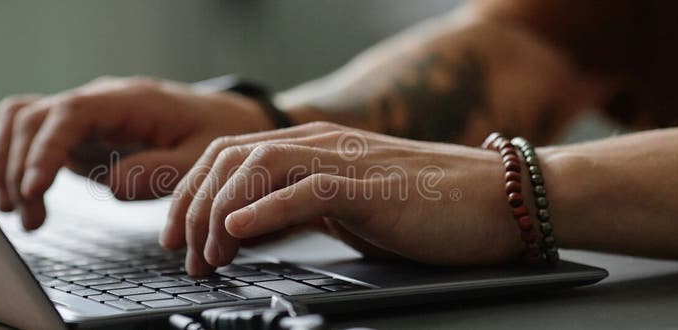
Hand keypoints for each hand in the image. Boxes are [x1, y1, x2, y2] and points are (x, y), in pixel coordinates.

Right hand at [0, 76, 274, 229]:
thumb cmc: (212, 135)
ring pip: (20, 122)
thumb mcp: (200, 159)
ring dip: (6, 165)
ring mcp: (82, 116)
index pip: (70, 114)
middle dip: (20, 169)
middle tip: (28, 217)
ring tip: (13, 211)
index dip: (45, 150)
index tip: (34, 190)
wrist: (221, 120)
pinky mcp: (75, 134)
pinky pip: (28, 134)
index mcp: (128, 101)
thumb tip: (112, 186)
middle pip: (33, 118)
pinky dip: (7, 158)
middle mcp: (97, 101)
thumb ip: (159, 171)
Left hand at [163, 122, 524, 274]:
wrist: (500, 201)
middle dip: (193, 205)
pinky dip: (265, 211)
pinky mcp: (372, 186)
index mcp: (314, 149)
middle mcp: (323, 145)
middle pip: (230, 158)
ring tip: (209, 254)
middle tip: (183, 253)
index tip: (177, 237)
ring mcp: (346, 161)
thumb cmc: (430, 209)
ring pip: (257, 167)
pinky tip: (240, 234)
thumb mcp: (347, 213)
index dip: (193, 194)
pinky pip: (307, 190)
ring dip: (220, 212)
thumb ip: (298, 213)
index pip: (230, 157)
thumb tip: (245, 233)